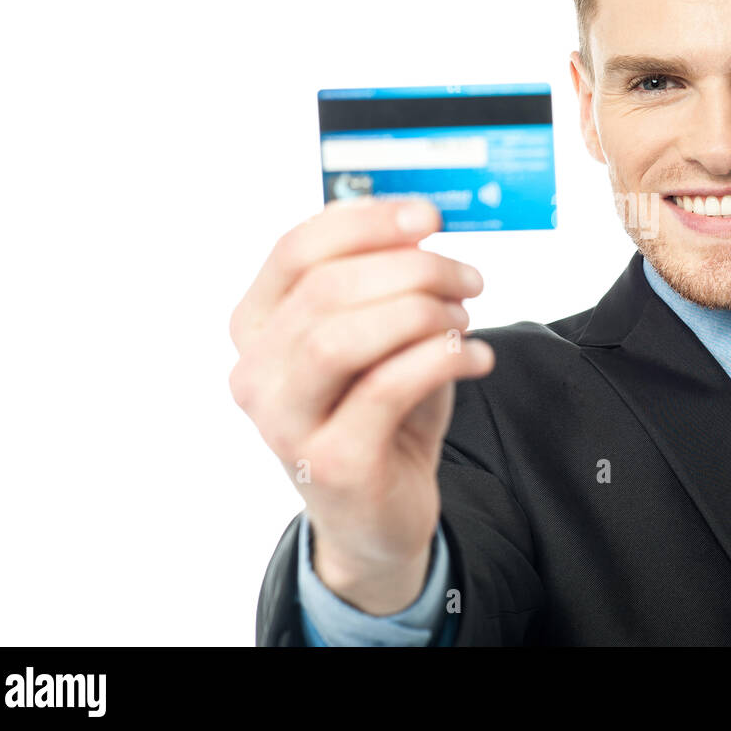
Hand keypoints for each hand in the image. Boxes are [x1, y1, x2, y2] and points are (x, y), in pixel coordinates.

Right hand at [229, 196, 493, 612]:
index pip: (297, 250)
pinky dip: (441, 360)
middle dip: (412, 269)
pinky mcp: (331, 463)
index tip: (428, 216)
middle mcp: (256, 373)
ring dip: (421, 314)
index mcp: (258, 326)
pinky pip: (386, 389)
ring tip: (462, 320)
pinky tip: (474, 357)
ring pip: (342, 337)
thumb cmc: (378, 413)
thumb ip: (383, 281)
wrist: (378, 515)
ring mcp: (284, 422)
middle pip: (325, 289)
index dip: (367, 222)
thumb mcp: (376, 336)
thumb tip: (418, 223)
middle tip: (467, 278)